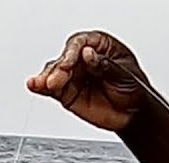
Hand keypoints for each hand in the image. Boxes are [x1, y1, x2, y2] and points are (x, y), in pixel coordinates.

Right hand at [26, 31, 147, 131]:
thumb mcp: (125, 75)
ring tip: (40, 85)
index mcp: (100, 46)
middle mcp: (83, 58)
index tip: (69, 63)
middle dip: (58, 69)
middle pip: (64, 58)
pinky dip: (41, 87)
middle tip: (55, 81)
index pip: (81, 43)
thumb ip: (106, 66)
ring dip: (45, 78)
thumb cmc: (133, 89)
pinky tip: (34, 86)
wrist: (133, 114)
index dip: (72, 52)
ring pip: (54, 72)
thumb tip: (88, 55)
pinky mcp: (66, 92)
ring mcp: (73, 75)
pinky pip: (51, 88)